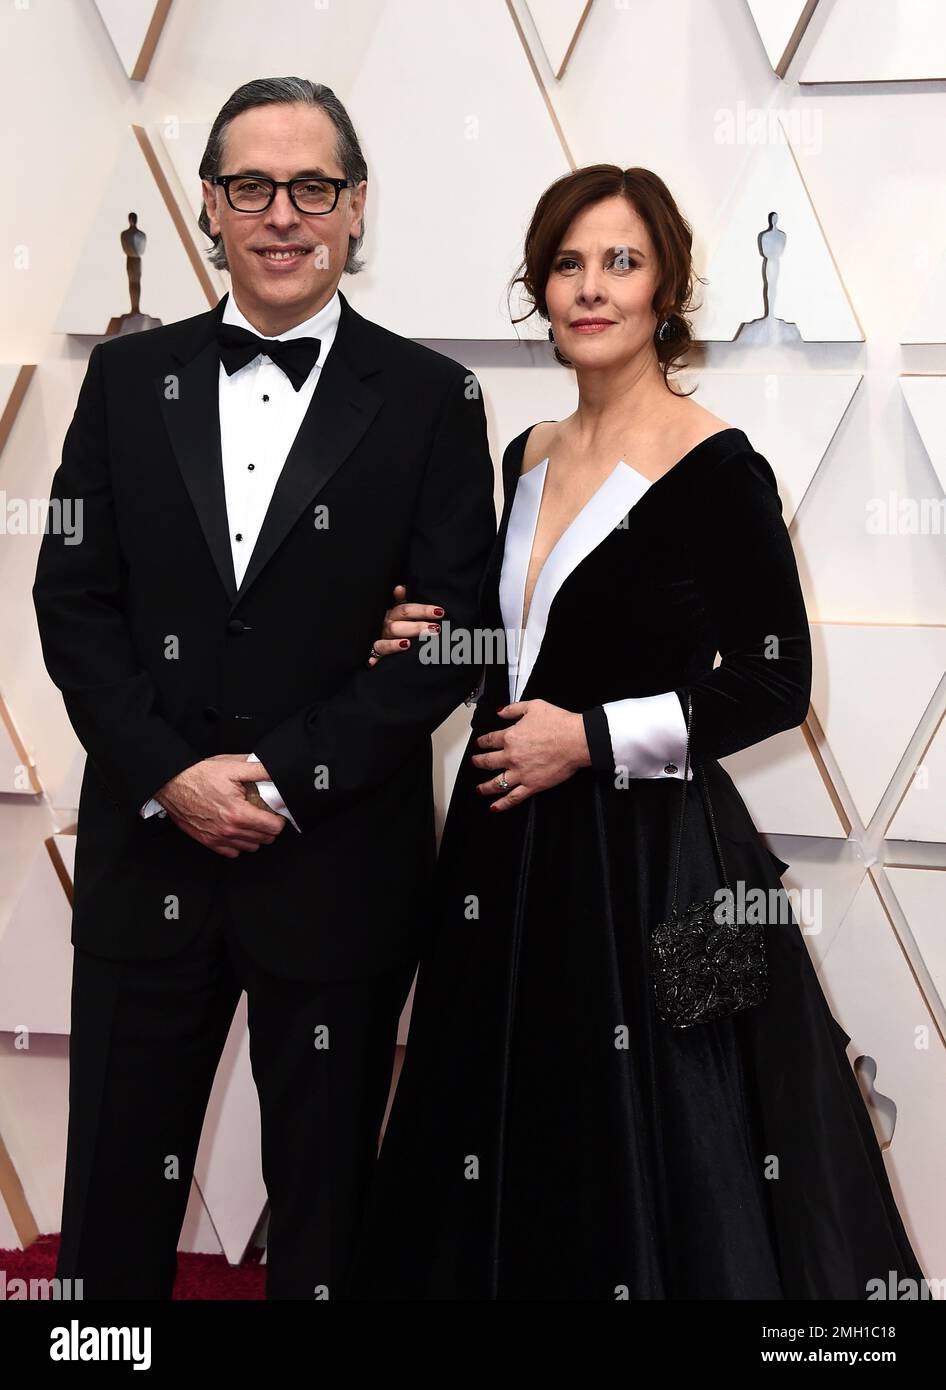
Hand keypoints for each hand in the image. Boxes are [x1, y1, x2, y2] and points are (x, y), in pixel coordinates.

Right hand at [156, 755, 286, 857]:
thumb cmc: (199, 774)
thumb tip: (277, 772)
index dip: (279, 819)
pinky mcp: (207, 841)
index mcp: (239, 813)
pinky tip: (237, 830)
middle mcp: (229, 830)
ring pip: (250, 847)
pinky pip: (232, 852)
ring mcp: (218, 838)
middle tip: (265, 814)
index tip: (276, 812)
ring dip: (255, 836)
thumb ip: (259, 770)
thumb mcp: (232, 766)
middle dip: (269, 827)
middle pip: (264, 839)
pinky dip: (238, 844)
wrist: (171, 783)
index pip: (273, 828)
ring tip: (252, 822)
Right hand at [367, 583, 444, 665]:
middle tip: (435, 629)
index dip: (423, 610)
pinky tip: (384, 656)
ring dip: (399, 639)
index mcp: (393, 613)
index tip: (440, 612)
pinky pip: (378, 649)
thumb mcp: (396, 611)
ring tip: (410, 643)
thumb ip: (400, 600)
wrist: (371, 636)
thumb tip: (401, 587)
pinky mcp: (375, 650)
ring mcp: (381, 636)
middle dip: (418, 625)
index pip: (407, 609)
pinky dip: (378, 654)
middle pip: (401, 620)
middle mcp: (386, 623)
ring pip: (391, 633)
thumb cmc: (392, 624)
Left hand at [471, 700, 591, 811]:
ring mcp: (520, 773)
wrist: (576, 740)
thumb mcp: (534, 706)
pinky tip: (494, 807)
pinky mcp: (532, 785)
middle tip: (475, 762)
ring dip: (485, 787)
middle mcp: (512, 756)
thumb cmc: (559, 724)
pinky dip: (502, 804)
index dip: (482, 742)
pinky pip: (513, 797)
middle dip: (478, 762)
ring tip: (479, 789)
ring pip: (496, 783)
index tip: (479, 744)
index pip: (489, 740)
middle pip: (487, 762)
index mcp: (511, 737)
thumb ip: (514, 709)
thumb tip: (500, 711)